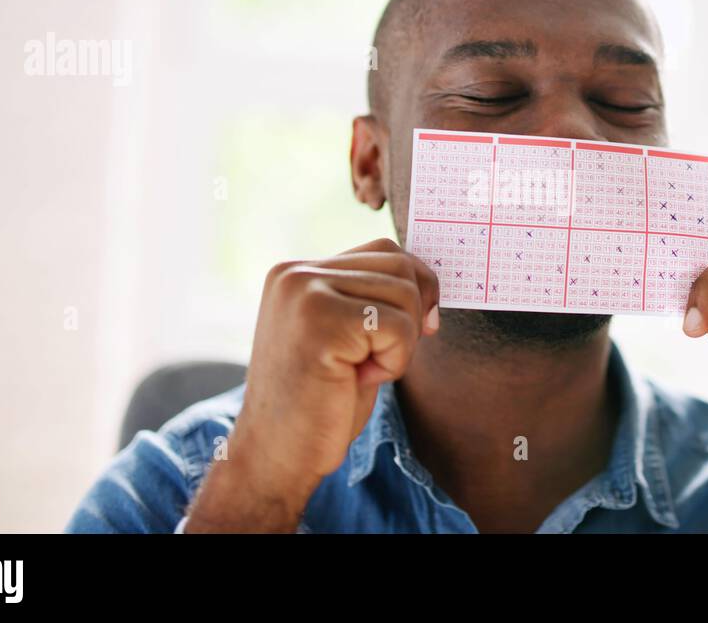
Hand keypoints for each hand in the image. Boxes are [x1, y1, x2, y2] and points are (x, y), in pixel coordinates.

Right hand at [186, 238, 438, 531]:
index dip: (415, 289)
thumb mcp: (346, 336)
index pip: (384, 251)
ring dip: (401, 344)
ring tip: (361, 371)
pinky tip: (358, 380)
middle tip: (376, 360)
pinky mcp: (320, 322)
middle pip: (400, 267)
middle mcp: (294, 273)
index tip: (415, 330)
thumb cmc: (319, 402)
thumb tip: (430, 281)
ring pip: (404, 295)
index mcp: (296, 271)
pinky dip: (394, 361)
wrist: (276, 456)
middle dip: (410, 318)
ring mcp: (303, 293)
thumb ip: (371, 298)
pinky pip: (398, 326)